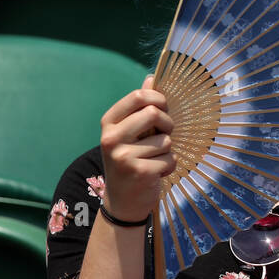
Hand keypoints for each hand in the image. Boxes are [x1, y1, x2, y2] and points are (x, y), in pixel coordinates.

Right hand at [98, 75, 175, 221]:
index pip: (138, 97)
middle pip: (154, 114)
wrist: (122, 200)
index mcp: (109, 123)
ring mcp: (124, 156)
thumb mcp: (129, 132)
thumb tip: (151, 78)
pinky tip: (155, 173)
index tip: (163, 109)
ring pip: (166, 141)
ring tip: (153, 160)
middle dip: (168, 124)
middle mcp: (111, 138)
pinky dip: (169, 167)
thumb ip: (139, 107)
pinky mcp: (139, 172)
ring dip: (167, 152)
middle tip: (164, 136)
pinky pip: (170, 159)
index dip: (159, 100)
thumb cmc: (130, 160)